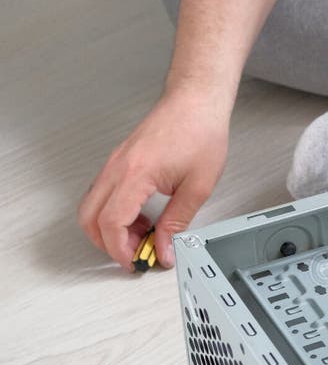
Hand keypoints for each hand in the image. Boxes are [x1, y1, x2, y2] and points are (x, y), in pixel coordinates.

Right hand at [78, 87, 228, 269]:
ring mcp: (115, 163)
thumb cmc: (200, 132)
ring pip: (93, 206)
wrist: (196, 101)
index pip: (111, 223)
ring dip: (112, 228)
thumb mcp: (198, 186)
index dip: (120, 249)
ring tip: (145, 236)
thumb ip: (178, 221)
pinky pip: (105, 194)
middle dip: (108, 243)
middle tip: (136, 254)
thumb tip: (166, 248)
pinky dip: (116, 212)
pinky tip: (142, 218)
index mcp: (135, 174)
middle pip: (90, 217)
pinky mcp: (120, 161)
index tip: (135, 262)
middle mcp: (118, 168)